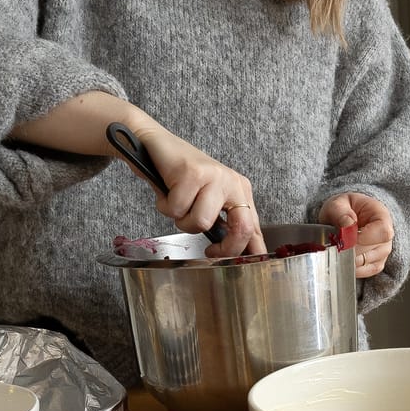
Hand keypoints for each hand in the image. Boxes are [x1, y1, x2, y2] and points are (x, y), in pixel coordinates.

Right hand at [127, 122, 264, 256]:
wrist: (156, 145)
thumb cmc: (181, 177)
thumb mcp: (209, 201)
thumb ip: (224, 224)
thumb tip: (239, 254)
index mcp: (240, 190)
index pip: (253, 228)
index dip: (248, 252)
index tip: (235, 265)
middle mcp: (232, 182)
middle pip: (240, 229)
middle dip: (223, 248)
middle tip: (208, 251)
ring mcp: (213, 176)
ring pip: (201, 222)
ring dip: (182, 220)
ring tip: (178, 203)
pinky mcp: (192, 173)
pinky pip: (177, 209)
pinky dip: (166, 205)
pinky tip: (167, 190)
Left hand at [320, 192, 393, 278]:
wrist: (345, 218)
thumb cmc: (344, 209)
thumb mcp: (338, 204)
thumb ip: (340, 212)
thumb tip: (347, 225)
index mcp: (382, 216)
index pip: (383, 232)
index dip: (364, 238)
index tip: (346, 239)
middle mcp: (386, 237)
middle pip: (373, 251)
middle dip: (350, 250)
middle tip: (334, 244)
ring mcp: (383, 253)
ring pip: (366, 263)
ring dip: (348, 259)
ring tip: (337, 248)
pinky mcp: (375, 265)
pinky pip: (363, 272)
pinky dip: (349, 267)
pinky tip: (342, 257)